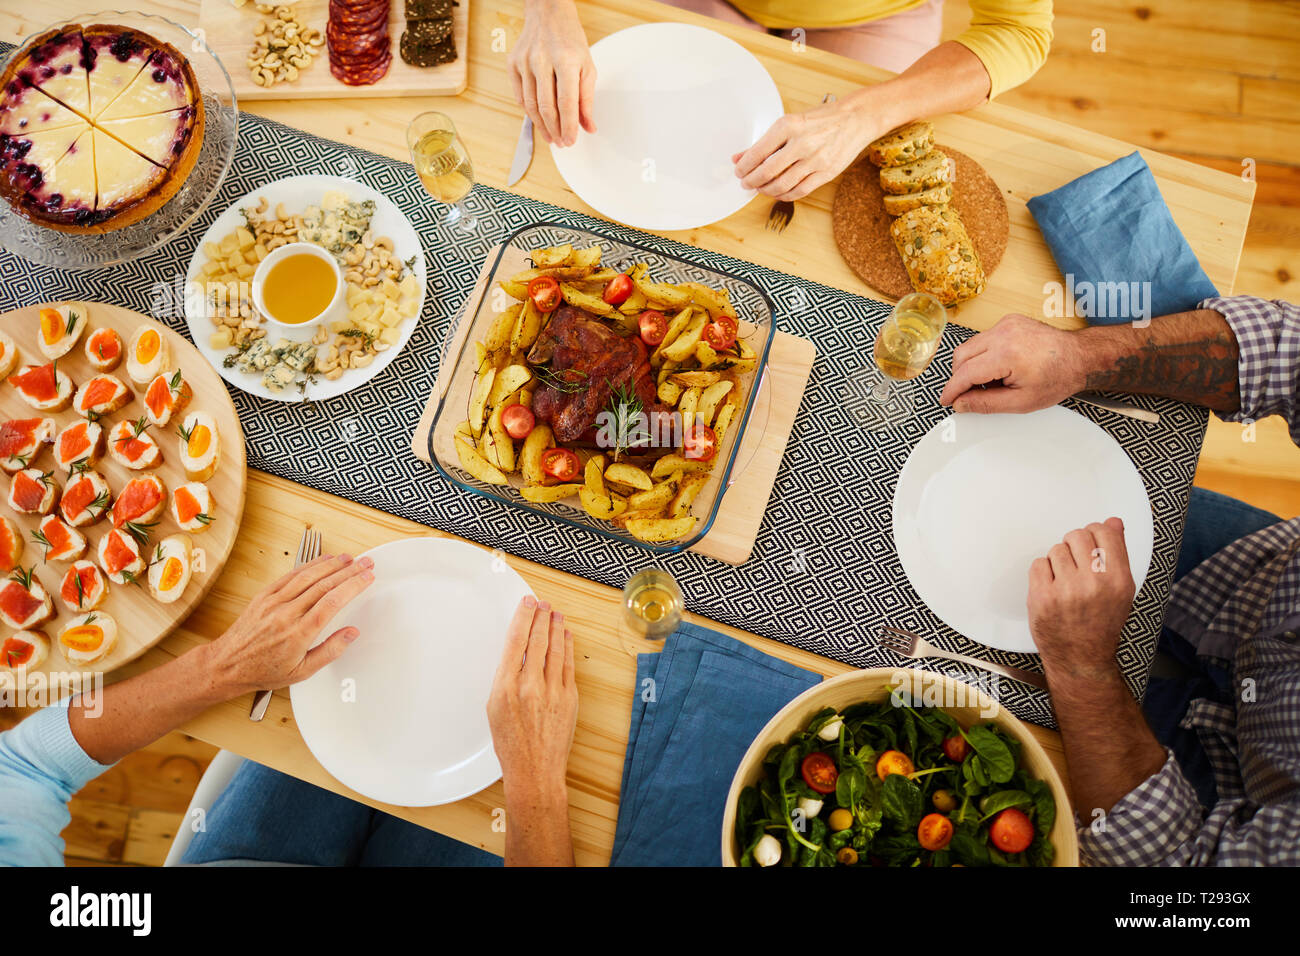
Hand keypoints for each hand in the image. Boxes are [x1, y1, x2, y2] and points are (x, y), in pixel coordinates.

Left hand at [204, 553, 374, 695]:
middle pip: (324, 585)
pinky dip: (309, 565)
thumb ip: (330, 651)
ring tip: (350, 558)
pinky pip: (290, 575)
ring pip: (308, 576)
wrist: (227, 664)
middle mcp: (286, 614)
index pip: (332, 603)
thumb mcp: (302, 671)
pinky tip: (322, 561)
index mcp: (298, 633)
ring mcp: (273, 602)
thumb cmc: (263, 670)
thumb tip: (351, 633)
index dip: (353, 587)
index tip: (367, 578)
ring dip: (332, 564)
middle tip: (366, 563)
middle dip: (349, 571)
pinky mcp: (265, 595)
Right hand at [487, 596, 577, 786]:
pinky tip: (567, 636)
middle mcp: (529, 686)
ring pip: (556, 649)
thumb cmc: (511, 744)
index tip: (527, 604)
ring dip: (556, 628)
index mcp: (506, 687)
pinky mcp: (569, 698)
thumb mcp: (495, 709)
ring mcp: (552, 691)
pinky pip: (568, 665)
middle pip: (537, 640)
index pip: (516, 642)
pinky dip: (568, 647)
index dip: (523, 618)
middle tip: (543, 603)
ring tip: (556, 614)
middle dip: (541, 617)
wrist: (534, 770)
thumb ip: (505, 680)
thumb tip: (516, 655)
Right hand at [508, 0, 595, 146]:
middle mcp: (543, 60)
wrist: (548, 13)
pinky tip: (538, 121)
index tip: (571, 140)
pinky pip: (520, 96)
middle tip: (561, 143)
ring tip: (551, 137)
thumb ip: (587, 98)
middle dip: (555, 130)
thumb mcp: (587, 66)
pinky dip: (529, 112)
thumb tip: (588, 126)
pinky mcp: (513, 63)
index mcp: (566, 59)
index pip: (567, 102)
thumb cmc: (570, 40)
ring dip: (541, 125)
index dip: (569, 125)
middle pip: (547, 106)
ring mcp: (525, 61)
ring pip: (531, 104)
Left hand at [732, 93, 883, 200]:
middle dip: (751, 181)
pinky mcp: (826, 173)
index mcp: (789, 125)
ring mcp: (815, 159)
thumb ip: (765, 142)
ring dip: (766, 190)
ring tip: (760, 188)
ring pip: (782, 184)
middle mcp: (802, 143)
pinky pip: (799, 191)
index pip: (757, 153)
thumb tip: (738, 157)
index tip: (739, 171)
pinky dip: (784, 195)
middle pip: (767, 172)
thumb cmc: (822, 119)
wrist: (856, 119)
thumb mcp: (791, 123)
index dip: (744, 167)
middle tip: (746, 183)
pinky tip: (778, 192)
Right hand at [939, 313, 1086, 412]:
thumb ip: (986, 404)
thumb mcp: (1021, 401)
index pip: (965, 373)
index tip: (947, 400)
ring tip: (993, 381)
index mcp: (1007, 354)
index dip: (952, 390)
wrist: (1080, 357)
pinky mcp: (1008, 321)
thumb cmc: (1058, 378)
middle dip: (961, 378)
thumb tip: (961, 404)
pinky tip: (1000, 367)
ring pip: (970, 346)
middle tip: (972, 394)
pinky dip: (984, 355)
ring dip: (972, 366)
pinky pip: (983, 339)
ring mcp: (1006, 323)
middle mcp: (1004, 333)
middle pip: (961, 356)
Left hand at [1027, 518, 1134, 680]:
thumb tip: (1113, 522)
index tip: (1091, 543)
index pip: (1104, 532)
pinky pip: (1038, 563)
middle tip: (1076, 565)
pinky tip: (1052, 588)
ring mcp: (1066, 590)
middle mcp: (1094, 584)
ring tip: (1065, 581)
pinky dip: (1043, 573)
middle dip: (1074, 546)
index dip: (1095, 533)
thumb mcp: (1121, 591)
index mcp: (1118, 580)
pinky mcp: (1042, 597)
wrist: (1081, 658)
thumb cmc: (1101, 624)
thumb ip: (1117, 553)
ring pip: (1056, 549)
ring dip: (1058, 561)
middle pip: (1077, 535)